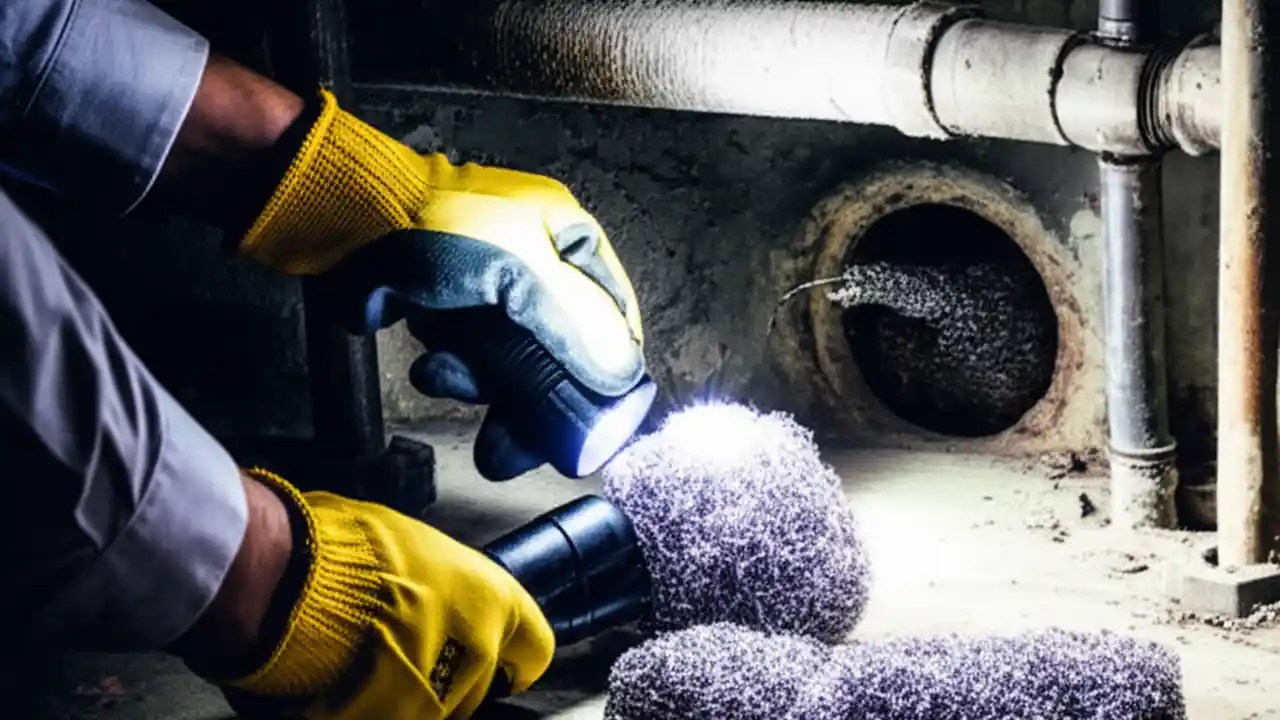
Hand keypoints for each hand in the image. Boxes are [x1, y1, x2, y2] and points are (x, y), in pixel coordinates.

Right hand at [209, 470, 554, 719]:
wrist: (294, 576)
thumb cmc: (348, 545)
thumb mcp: (412, 544)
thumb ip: (439, 579)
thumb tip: (430, 584)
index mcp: (492, 599)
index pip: (535, 648)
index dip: (514, 658)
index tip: (501, 664)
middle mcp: (478, 649)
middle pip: (478, 688)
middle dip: (448, 678)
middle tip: (403, 655)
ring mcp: (440, 692)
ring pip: (435, 710)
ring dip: (405, 697)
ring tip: (363, 670)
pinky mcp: (398, 715)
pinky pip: (391, 716)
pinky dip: (367, 709)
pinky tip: (339, 692)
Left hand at [238, 91, 645, 477]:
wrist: (338, 216)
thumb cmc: (435, 232)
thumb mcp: (521, 281)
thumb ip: (578, 335)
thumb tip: (624, 386)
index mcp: (570, 240)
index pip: (612, 322)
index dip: (606, 379)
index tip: (594, 431)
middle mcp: (541, 265)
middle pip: (562, 355)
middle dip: (535, 404)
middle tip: (514, 452)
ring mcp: (493, 289)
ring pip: (512, 365)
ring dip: (483, 386)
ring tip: (445, 381)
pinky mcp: (450, 310)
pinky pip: (471, 360)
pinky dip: (453, 371)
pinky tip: (429, 366)